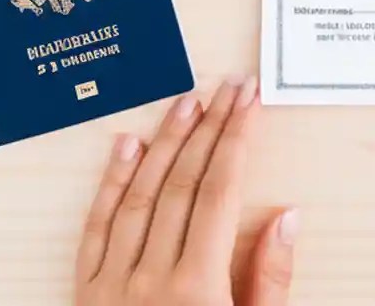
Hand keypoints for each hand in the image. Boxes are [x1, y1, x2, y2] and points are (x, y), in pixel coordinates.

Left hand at [75, 76, 296, 305]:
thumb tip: (287, 217)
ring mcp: (113, 285)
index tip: (249, 103)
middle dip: (210, 128)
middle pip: (182, 184)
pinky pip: (96, 228)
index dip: (237, 140)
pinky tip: (127, 146)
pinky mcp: (87, 294)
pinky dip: (111, 183)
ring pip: (139, 196)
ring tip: (187, 105)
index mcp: (199, 288)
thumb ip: (271, 279)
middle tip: (228, 89)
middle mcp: (152, 279)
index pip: (220, 193)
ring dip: (166, 144)